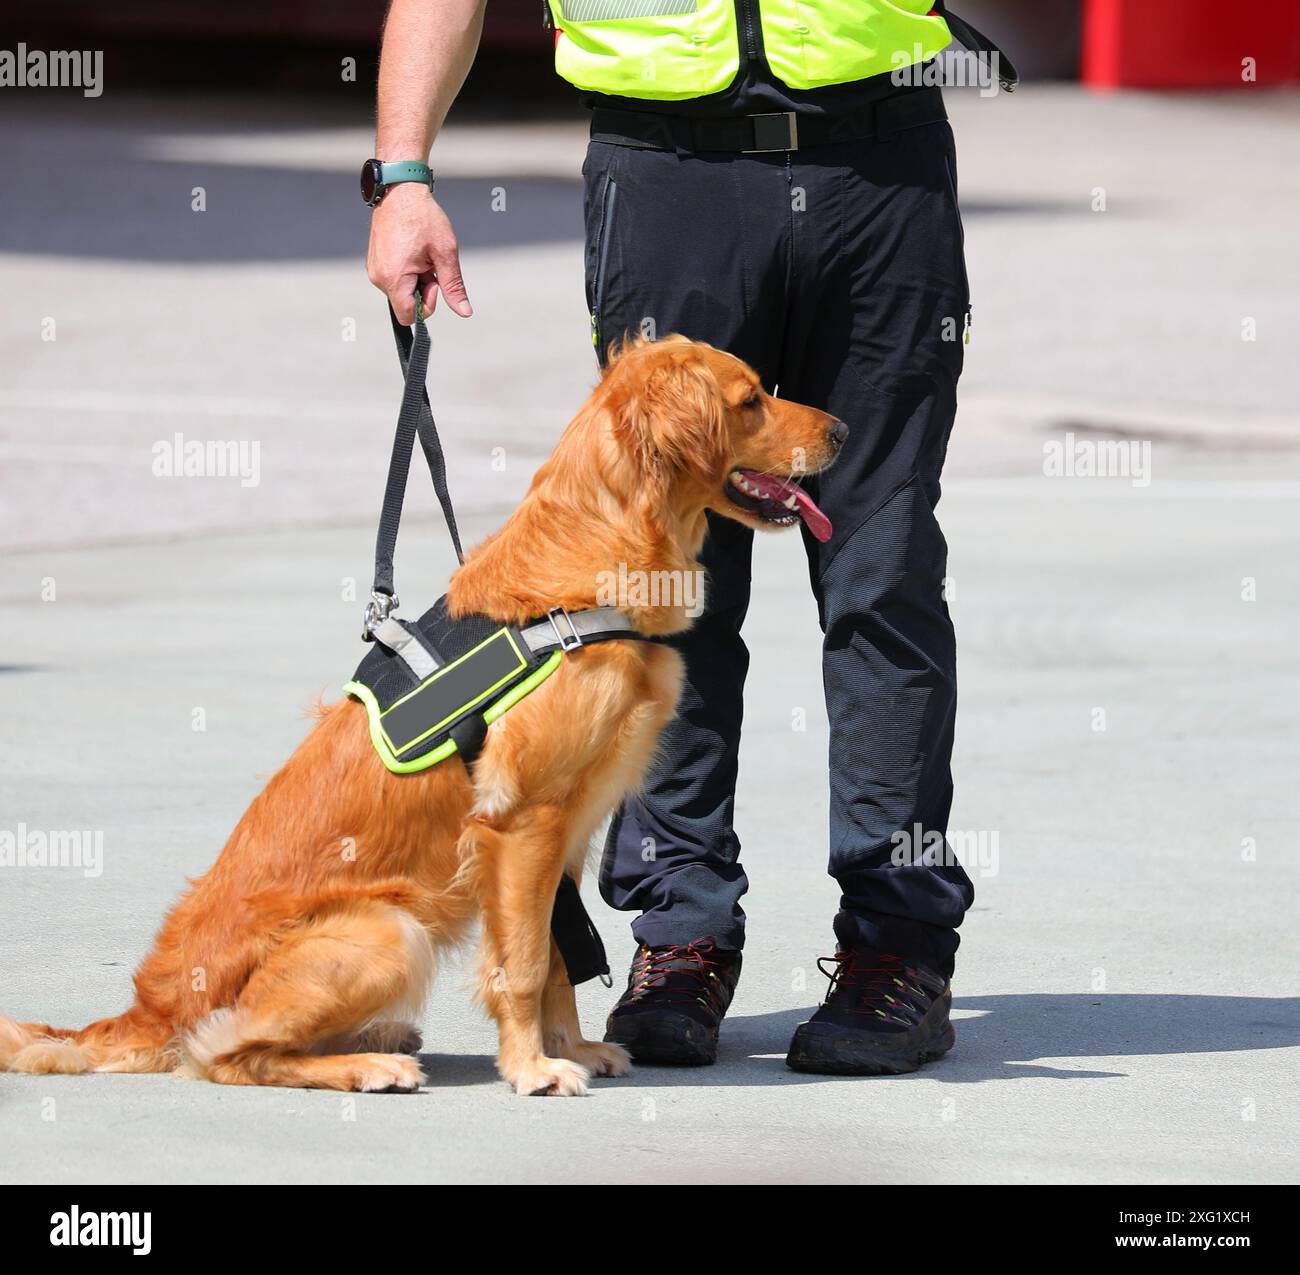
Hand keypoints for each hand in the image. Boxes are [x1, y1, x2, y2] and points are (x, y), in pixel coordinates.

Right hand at [366, 183, 472, 322]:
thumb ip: (453, 286)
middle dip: (423, 289)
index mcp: (394, 278)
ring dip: (416, 279)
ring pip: (401, 291)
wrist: (400, 190)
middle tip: (430, 262)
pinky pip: (393, 279)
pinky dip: (406, 271)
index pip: (408, 316)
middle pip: (406, 304)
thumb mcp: (445, 254)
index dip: (426, 305)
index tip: (434, 281)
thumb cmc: (423, 218)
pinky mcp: (374, 263)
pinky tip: (412, 250)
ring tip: (420, 253)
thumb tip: (464, 312)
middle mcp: (379, 278)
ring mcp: (374, 270)